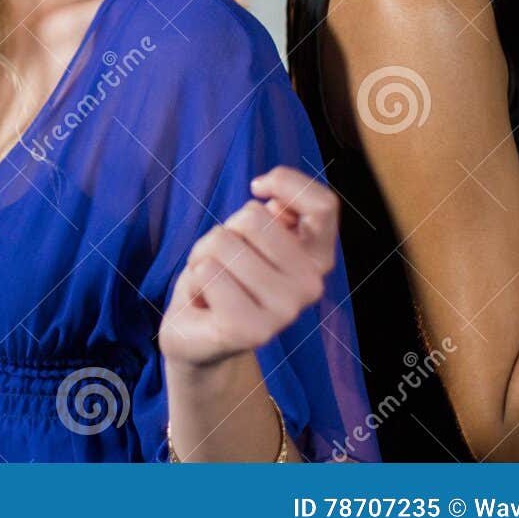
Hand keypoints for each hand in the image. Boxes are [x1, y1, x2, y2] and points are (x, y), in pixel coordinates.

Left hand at [159, 166, 339, 371]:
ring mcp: (285, 311)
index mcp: (318, 258)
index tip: (258, 188)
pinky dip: (194, 278)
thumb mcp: (249, 235)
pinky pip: (207, 272)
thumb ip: (273, 210)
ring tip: (212, 282)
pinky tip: (204, 301)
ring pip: (224, 242)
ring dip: (204, 255)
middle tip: (224, 260)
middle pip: (253, 218)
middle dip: (225, 229)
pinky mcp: (251, 331)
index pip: (324, 205)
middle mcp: (311, 286)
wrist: (198, 334)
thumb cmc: (226, 274)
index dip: (286, 182)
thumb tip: (270, 192)